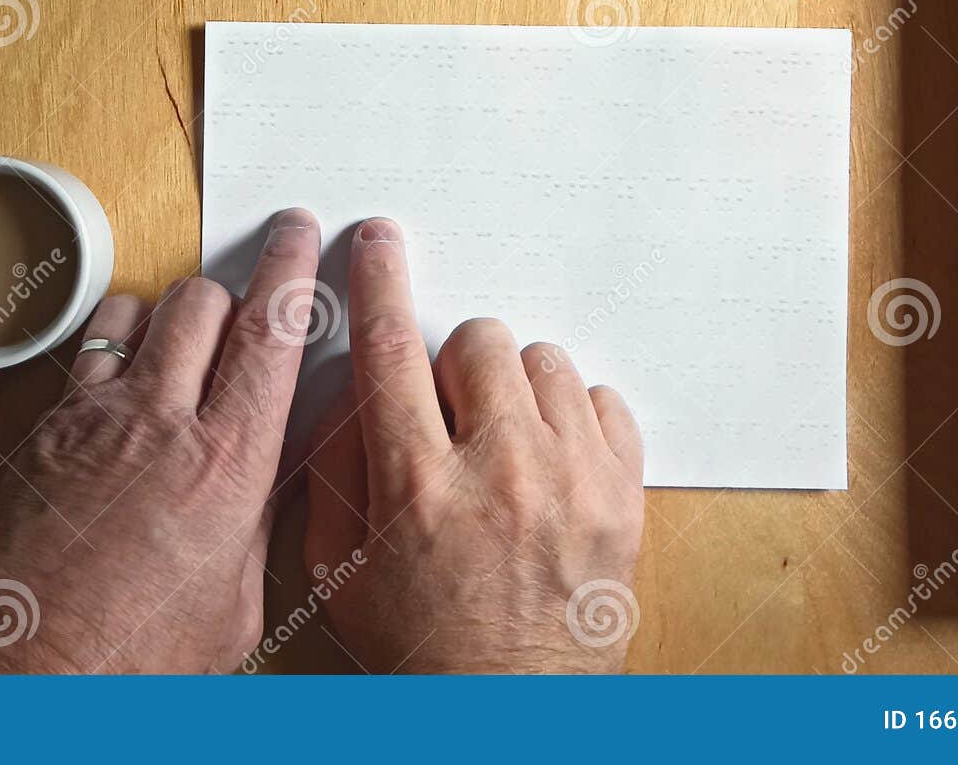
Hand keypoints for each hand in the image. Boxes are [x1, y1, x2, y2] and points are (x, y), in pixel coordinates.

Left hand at [0, 208, 321, 673]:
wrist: (18, 675)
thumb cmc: (129, 658)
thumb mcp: (235, 605)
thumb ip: (262, 522)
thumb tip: (281, 477)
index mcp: (228, 464)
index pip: (272, 332)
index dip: (293, 270)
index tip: (299, 239)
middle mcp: (161, 423)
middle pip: (204, 300)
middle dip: (233, 291)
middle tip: (248, 303)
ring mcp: (94, 418)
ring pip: (140, 310)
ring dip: (168, 317)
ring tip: (181, 348)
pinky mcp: (43, 430)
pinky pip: (85, 351)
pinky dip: (112, 348)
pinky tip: (121, 385)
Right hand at [304, 218, 644, 673]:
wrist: (509, 713)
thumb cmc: (422, 649)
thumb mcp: (339, 572)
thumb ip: (333, 470)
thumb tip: (348, 390)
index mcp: (418, 488)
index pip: (390, 352)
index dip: (379, 285)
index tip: (382, 245)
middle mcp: (501, 472)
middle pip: (480, 341)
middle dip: (457, 366)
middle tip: (451, 416)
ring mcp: (572, 482)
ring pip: (543, 362)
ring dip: (516, 391)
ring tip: (506, 445)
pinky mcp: (623, 497)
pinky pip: (603, 401)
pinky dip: (573, 418)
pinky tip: (552, 460)